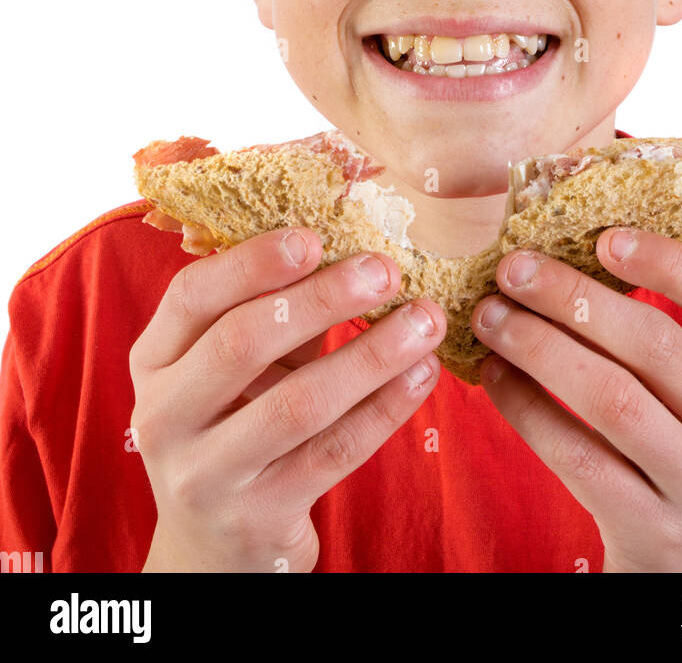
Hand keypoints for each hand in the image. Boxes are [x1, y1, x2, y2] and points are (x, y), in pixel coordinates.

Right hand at [130, 226, 445, 571]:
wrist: (215, 547)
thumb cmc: (237, 423)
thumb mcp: (233, 367)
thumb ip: (272, 310)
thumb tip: (351, 240)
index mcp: (154, 360)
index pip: (191, 295)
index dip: (252, 261)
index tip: (315, 237)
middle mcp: (165, 417)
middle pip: (243, 341)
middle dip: (322, 299)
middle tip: (386, 270)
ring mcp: (207, 474)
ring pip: (298, 403)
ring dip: (373, 354)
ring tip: (425, 319)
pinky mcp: (257, 517)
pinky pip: (335, 452)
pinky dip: (386, 407)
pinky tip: (422, 374)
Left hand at [471, 228, 681, 571]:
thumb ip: (661, 340)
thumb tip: (559, 257)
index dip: (669, 261)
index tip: (604, 236)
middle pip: (655, 344)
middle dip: (572, 298)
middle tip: (511, 269)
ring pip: (612, 398)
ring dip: (539, 347)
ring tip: (490, 318)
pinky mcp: (653, 529)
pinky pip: (578, 456)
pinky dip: (527, 408)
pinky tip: (495, 376)